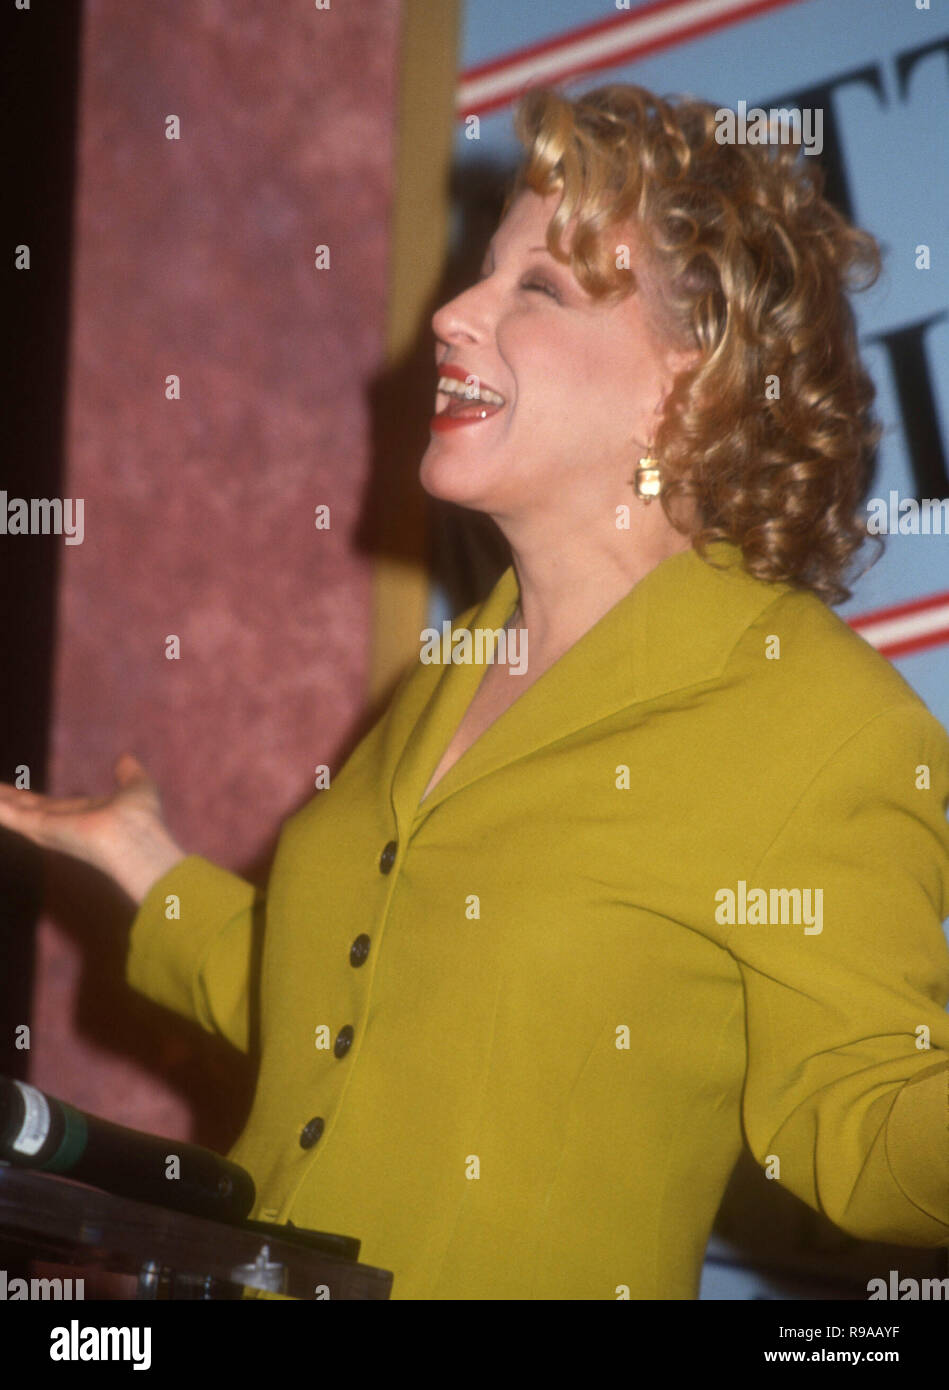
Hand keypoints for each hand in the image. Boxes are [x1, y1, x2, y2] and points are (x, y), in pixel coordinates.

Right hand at [0, 753, 186, 903]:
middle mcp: (59, 826)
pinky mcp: (40, 828)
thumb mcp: (137, 787)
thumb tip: (125, 759)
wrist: (137, 839)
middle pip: (22, 809)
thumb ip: (129, 774)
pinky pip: (10, 815)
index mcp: (79, 817)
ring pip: (12, 812)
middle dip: (4, 799)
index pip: (43, 807)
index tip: (8, 793)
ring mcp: (47, 829)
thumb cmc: (143, 820)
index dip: (24, 800)